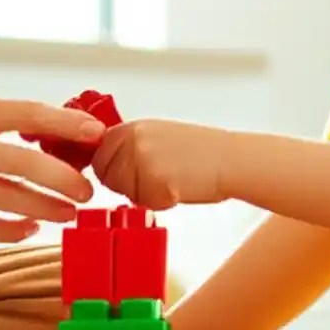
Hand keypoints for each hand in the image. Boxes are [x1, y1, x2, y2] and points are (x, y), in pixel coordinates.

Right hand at [0, 92, 103, 242]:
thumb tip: (53, 135)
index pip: (26, 113)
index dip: (66, 123)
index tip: (97, 133)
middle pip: (24, 165)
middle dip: (64, 180)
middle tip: (86, 191)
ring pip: (7, 201)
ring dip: (44, 210)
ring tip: (67, 213)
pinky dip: (10, 230)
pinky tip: (29, 228)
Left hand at [92, 120, 239, 209]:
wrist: (230, 160)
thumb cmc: (203, 151)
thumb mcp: (159, 135)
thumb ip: (131, 145)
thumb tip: (110, 162)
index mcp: (133, 127)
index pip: (99, 154)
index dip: (111, 170)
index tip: (123, 175)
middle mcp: (133, 140)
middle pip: (106, 176)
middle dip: (125, 185)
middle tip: (154, 180)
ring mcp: (141, 160)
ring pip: (123, 192)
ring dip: (142, 194)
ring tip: (170, 181)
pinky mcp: (153, 182)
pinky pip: (144, 203)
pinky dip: (159, 203)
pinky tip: (177, 189)